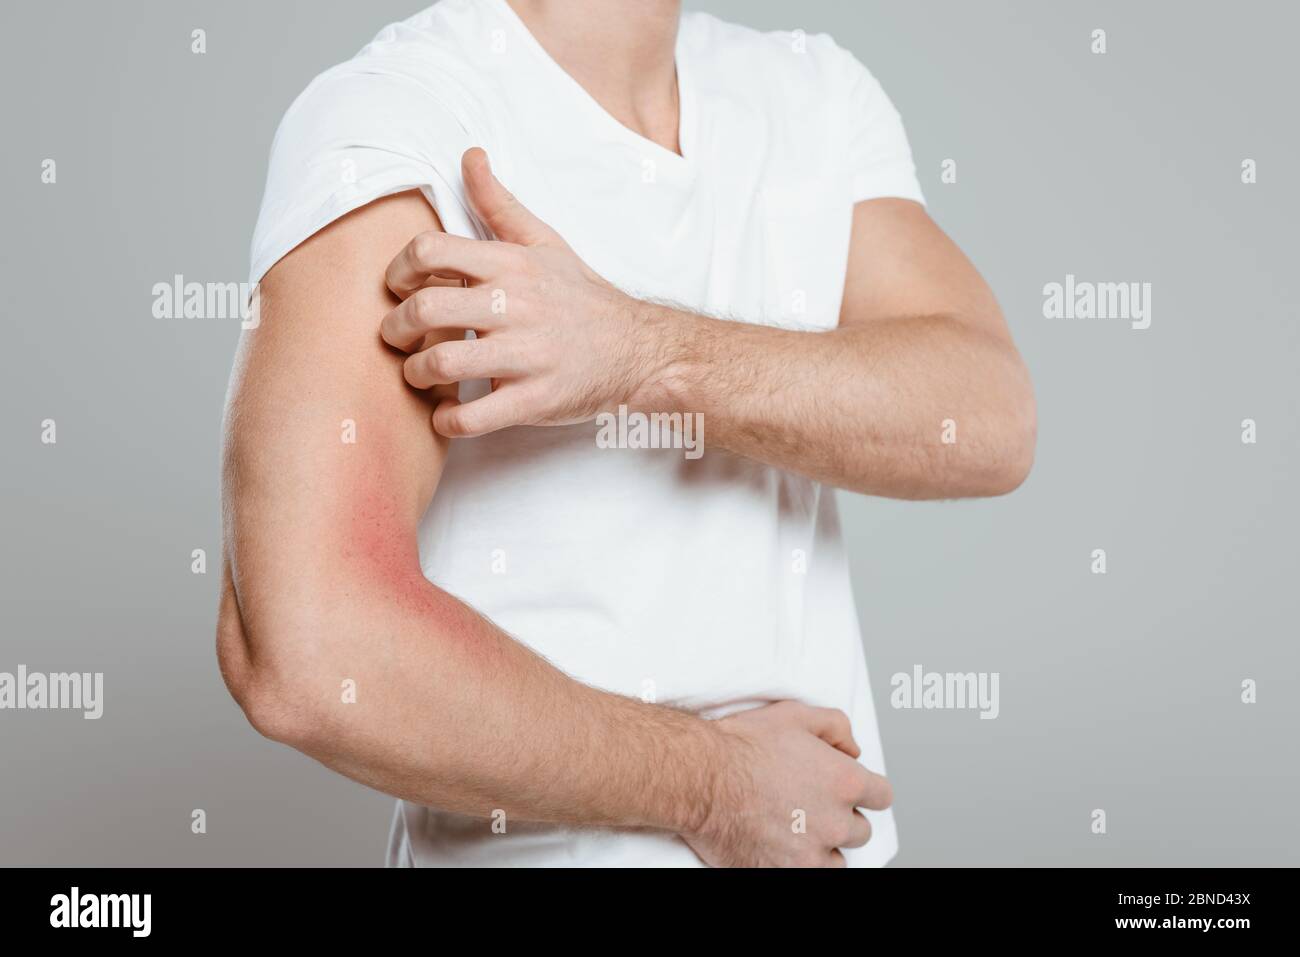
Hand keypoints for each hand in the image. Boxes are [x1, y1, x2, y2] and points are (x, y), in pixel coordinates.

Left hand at [380, 147, 668, 437]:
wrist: (638, 350)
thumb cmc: (581, 298)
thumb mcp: (544, 243)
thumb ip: (498, 203)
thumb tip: (470, 156)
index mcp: (512, 265)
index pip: (430, 251)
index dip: (398, 271)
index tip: (399, 290)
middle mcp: (517, 306)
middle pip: (426, 308)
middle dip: (395, 328)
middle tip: (399, 339)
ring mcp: (527, 356)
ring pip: (443, 363)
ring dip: (416, 373)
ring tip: (420, 375)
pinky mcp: (535, 400)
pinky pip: (473, 417)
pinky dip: (446, 421)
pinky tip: (447, 415)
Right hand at [685, 700, 892, 867]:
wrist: (699, 778)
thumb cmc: (741, 745)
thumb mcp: (794, 715)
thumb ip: (836, 727)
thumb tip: (852, 750)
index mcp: (844, 782)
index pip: (882, 797)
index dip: (866, 790)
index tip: (850, 791)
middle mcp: (835, 822)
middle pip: (860, 831)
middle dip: (841, 818)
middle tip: (810, 805)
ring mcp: (810, 854)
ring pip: (836, 861)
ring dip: (822, 847)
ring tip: (794, 829)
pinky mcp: (785, 874)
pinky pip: (807, 875)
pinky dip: (797, 864)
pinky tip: (780, 845)